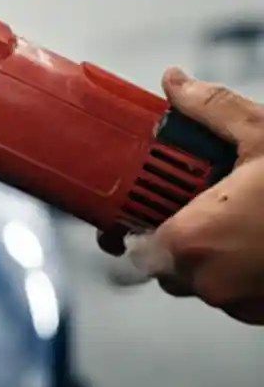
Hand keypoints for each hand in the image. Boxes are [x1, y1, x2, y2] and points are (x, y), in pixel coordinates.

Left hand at [147, 67, 263, 324]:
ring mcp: (241, 304)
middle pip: (168, 269)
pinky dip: (244, 274)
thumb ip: (210, 108)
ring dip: (212, 258)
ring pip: (205, 284)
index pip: (136, 251)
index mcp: (190, 240)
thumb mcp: (263, 135)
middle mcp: (209, 282)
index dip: (137, 233)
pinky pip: (239, 297)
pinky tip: (260, 242)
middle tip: (199, 208)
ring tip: (239, 220)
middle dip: (178, 240)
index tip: (143, 217)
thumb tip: (174, 81)